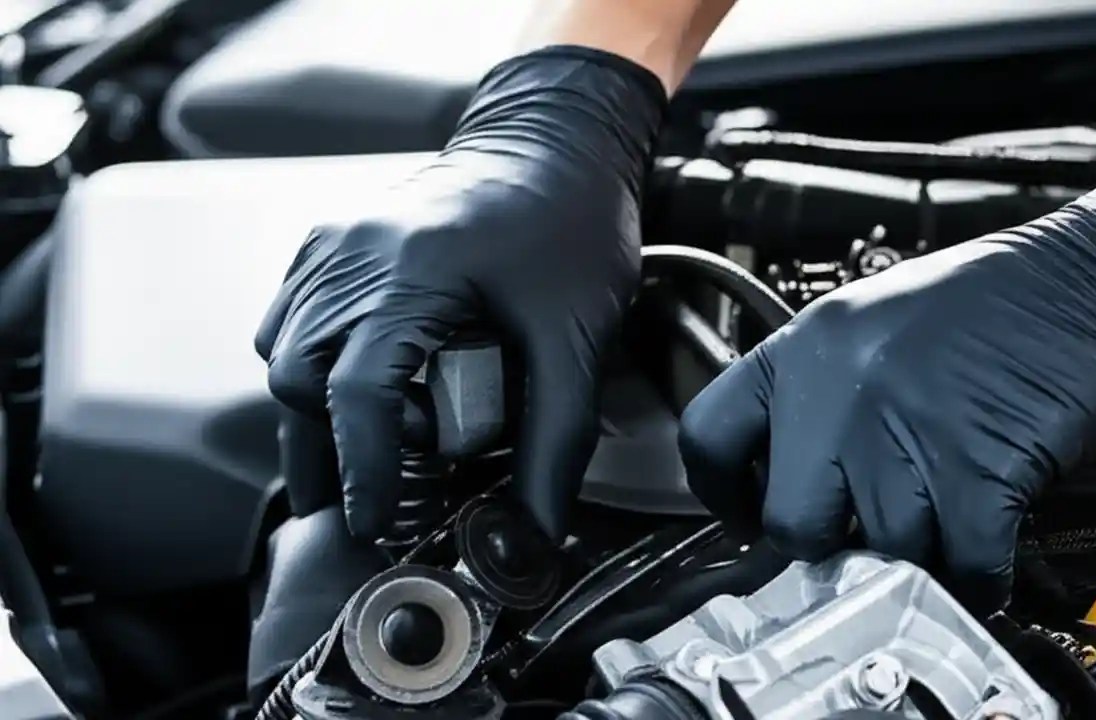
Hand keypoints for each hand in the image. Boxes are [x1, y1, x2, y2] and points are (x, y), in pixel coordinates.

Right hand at [255, 47, 664, 540]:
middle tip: (391, 478)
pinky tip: (368, 385)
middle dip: (337, 443)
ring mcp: (335, 242)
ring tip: (387, 433)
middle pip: (298, 378)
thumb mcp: (575, 341)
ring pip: (283, 351)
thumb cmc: (571, 225)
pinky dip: (317, 365)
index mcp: (411, 272)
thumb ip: (553, 442)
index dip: (361, 471)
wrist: (558, 146)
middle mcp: (354, 253)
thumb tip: (531, 529)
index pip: (356, 394)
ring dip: (322, 408)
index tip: (368, 523)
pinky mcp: (334, 240)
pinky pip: (292, 317)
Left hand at [679, 162, 1095, 611]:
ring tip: (943, 532)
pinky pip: (960, 562)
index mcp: (804, 348)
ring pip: (881, 549)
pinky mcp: (979, 464)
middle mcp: (840, 387)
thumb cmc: (993, 300)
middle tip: (865, 539)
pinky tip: (987, 557)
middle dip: (829, 547)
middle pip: (790, 521)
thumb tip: (795, 477)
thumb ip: (821, 397)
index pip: (708, 435)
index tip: (748, 518)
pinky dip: (978, 576)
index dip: (724, 496)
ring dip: (915, 558)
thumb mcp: (872, 323)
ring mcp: (907, 426)